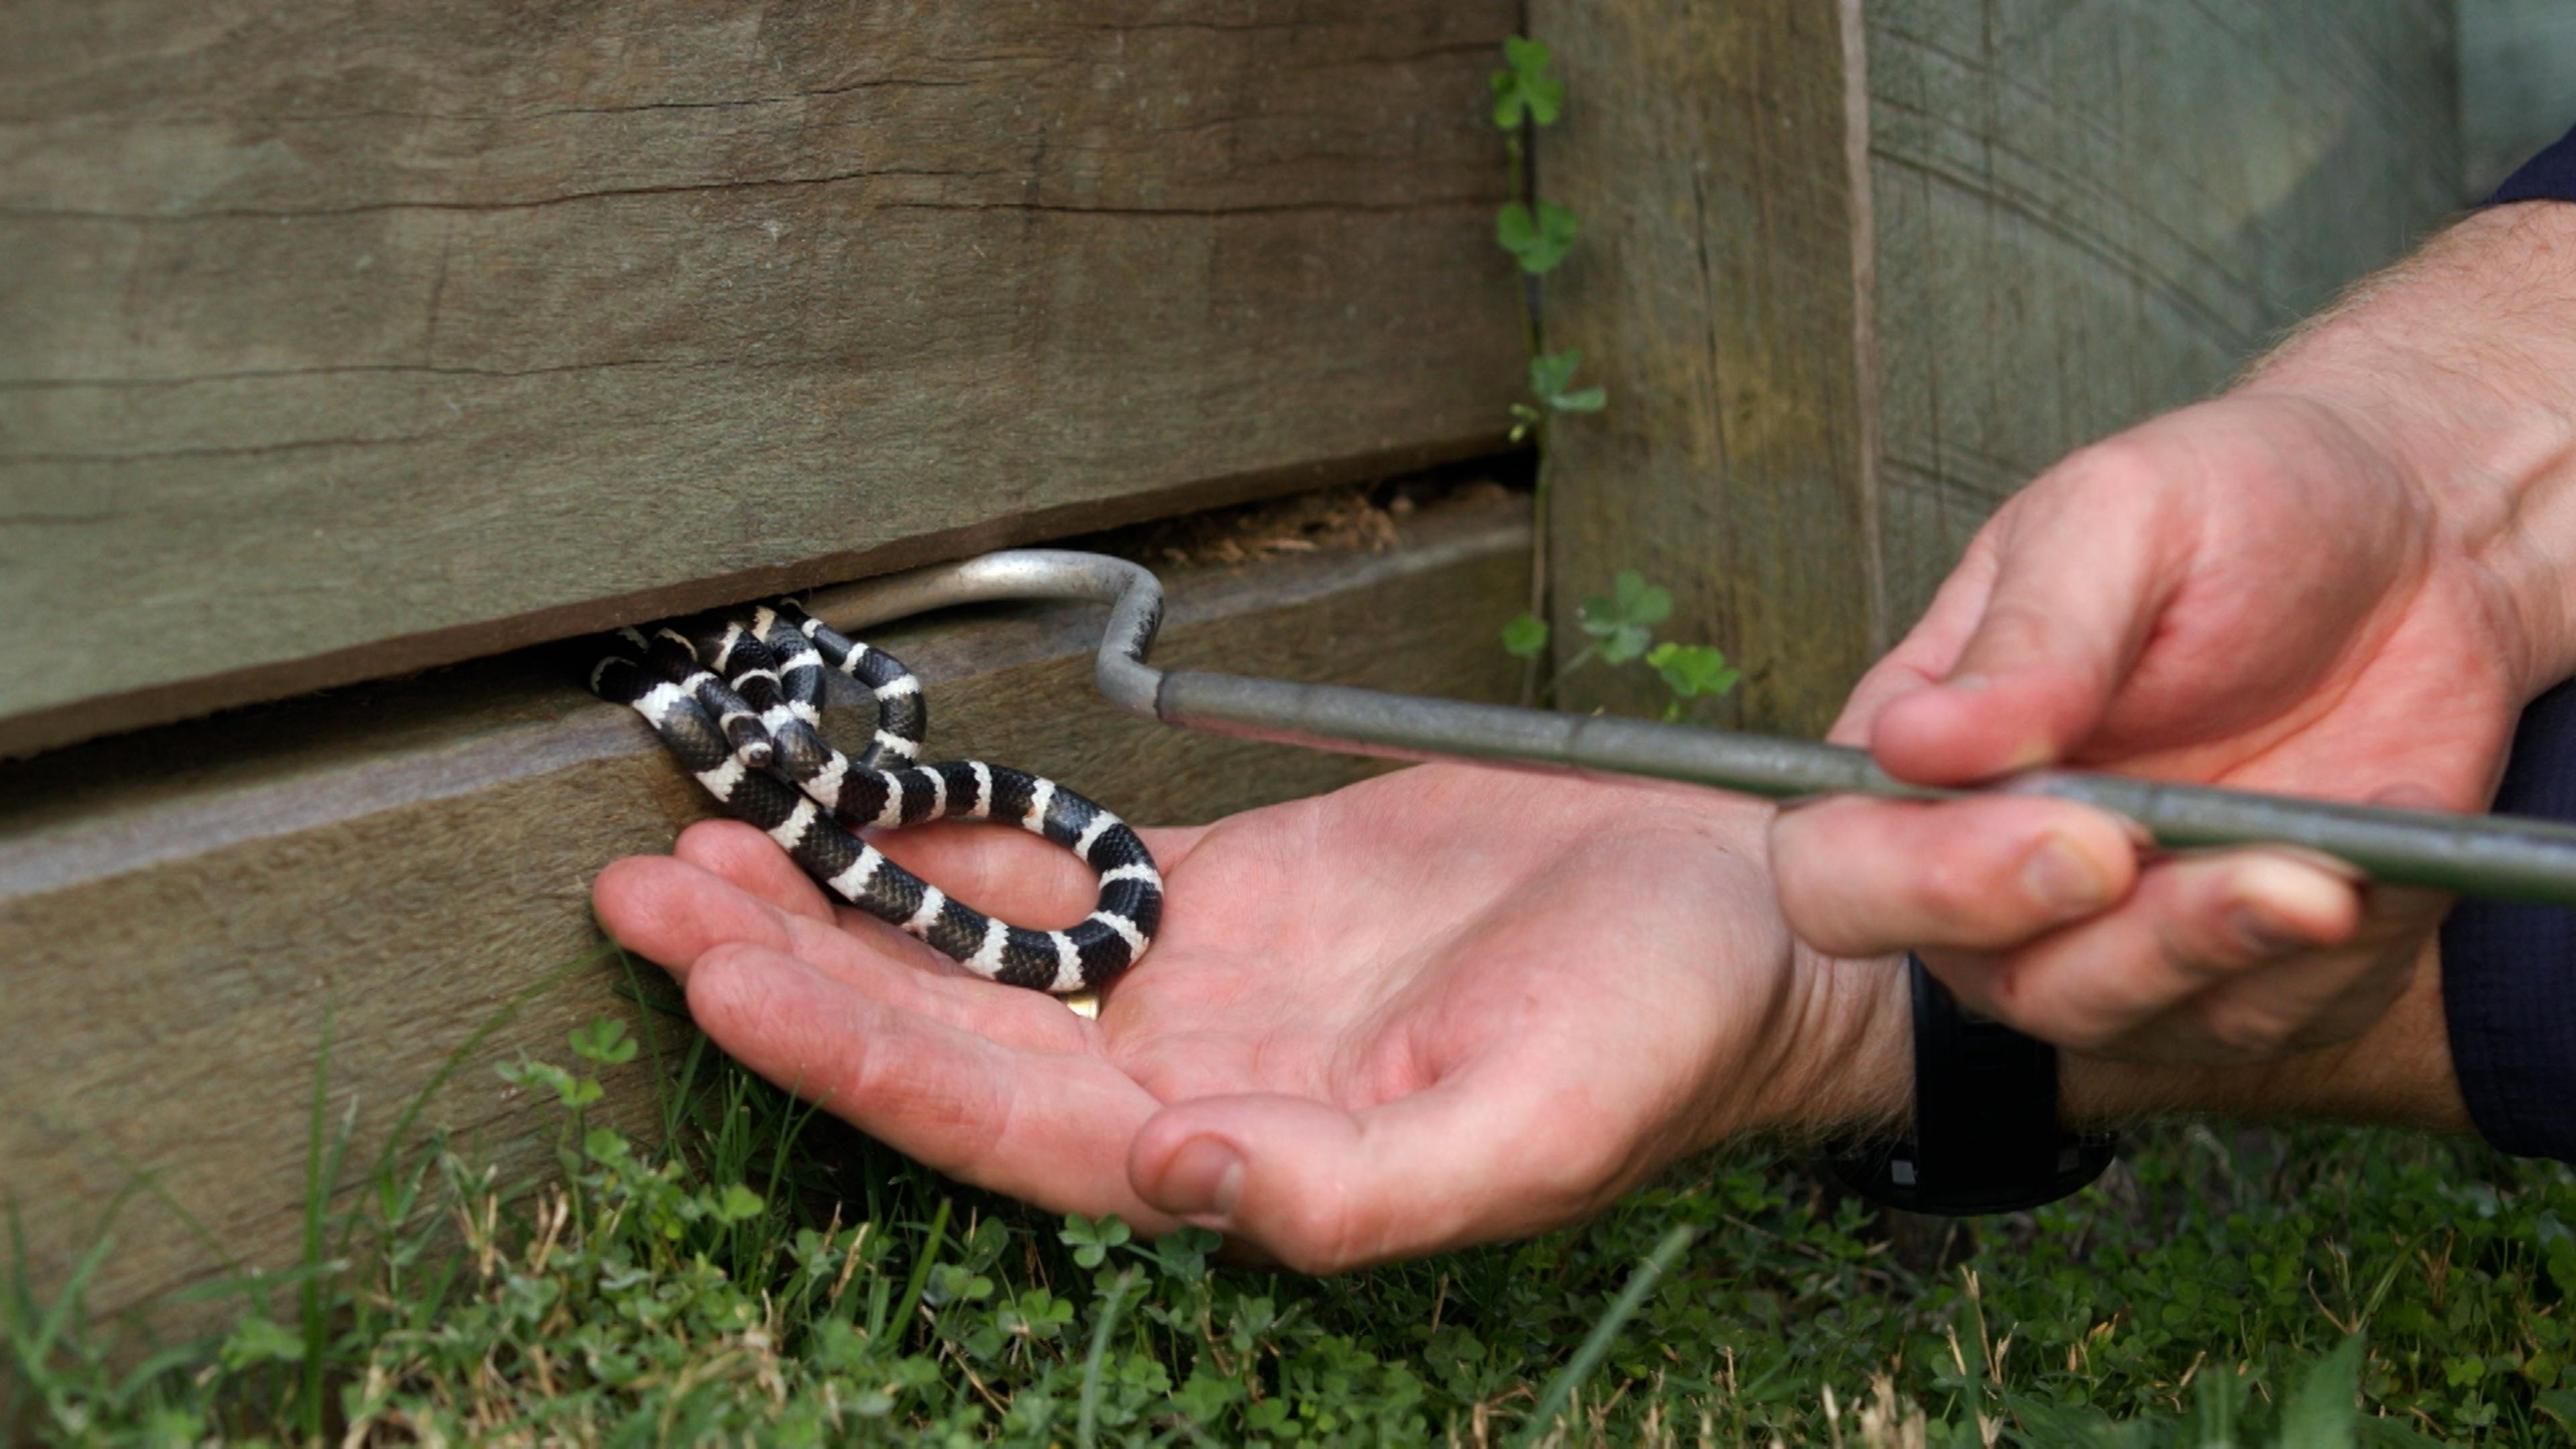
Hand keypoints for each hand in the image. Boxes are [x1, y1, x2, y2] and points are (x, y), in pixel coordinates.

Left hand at [592, 764, 1899, 1271]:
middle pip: (947, 1036)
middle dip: (790, 972)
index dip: (852, 1057)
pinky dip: (958, 841)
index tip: (719, 978)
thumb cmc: (1657, 1034)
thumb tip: (1177, 1185)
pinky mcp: (1230, 892)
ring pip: (981, 953)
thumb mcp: (1528, 1129)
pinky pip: (1060, 871)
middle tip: (643, 893)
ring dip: (843, 905)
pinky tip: (862, 810)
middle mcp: (1190, 1076)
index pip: (997, 1122)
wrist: (1733, 918)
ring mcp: (1200, 982)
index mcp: (1238, 1151)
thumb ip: (1353, 1191)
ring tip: (702, 845)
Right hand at [1772, 206, 2575, 1063]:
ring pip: (2133, 1019)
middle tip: (2232, 862)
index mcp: (1921, 763)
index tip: (2076, 837)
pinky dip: (2343, 955)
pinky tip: (2389, 855)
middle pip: (1993, 977)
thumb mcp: (2122, 518)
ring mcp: (2123, 937)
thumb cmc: (2234, 509)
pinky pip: (2282, 1015)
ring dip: (2230, 954)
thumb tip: (1910, 744)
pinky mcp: (2254, 971)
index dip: (1928, 888)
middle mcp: (1998, 874)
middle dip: (2117, 942)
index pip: (1840, 874)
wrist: (2415, 541)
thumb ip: (2029, 637)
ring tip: (2331, 871)